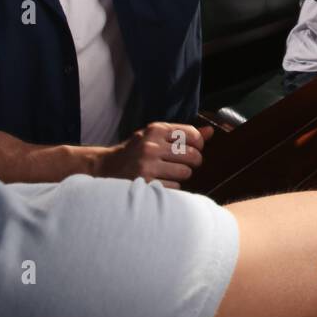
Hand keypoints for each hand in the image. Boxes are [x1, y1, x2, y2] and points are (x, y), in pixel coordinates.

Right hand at [99, 121, 214, 189]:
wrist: (106, 167)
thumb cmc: (136, 151)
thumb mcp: (155, 136)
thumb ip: (183, 134)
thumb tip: (211, 132)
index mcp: (155, 130)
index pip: (192, 135)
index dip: (198, 144)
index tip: (193, 149)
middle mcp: (151, 145)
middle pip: (193, 155)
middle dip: (194, 162)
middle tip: (185, 164)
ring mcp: (147, 165)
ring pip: (185, 172)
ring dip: (182, 175)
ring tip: (171, 173)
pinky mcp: (145, 182)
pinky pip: (175, 187)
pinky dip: (172, 186)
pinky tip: (161, 182)